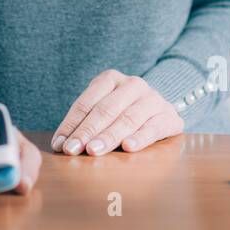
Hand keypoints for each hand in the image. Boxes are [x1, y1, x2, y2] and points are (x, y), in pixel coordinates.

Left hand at [52, 69, 184, 155]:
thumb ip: (83, 123)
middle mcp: (133, 84)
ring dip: (108, 136)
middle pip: (105, 110)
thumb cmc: (121, 111)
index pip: (86, 103)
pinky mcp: (170, 116)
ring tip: (93, 151)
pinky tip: (127, 148)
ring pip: (127, 119)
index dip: (71, 124)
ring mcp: (153, 99)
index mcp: (111, 78)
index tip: (60, 145)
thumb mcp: (101, 109)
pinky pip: (153, 128)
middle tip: (73, 150)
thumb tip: (59, 144)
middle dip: (87, 131)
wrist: (159, 108)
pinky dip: (140, 138)